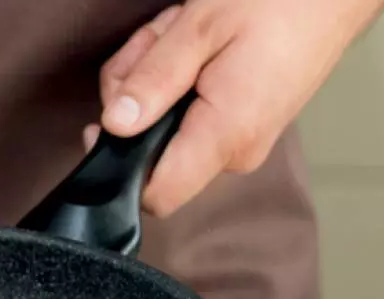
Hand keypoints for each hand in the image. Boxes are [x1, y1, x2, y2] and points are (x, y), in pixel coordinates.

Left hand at [86, 0, 383, 217]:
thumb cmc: (281, 2)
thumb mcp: (201, 28)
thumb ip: (152, 80)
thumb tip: (115, 124)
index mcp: (226, 136)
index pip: (156, 195)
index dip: (119, 166)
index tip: (103, 125)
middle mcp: (236, 151)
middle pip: (150, 149)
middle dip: (137, 93)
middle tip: (158, 43)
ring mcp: (241, 139)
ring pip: (165, 125)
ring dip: (156, 74)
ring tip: (182, 32)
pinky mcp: (243, 124)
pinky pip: (189, 112)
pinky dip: (180, 76)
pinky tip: (195, 42)